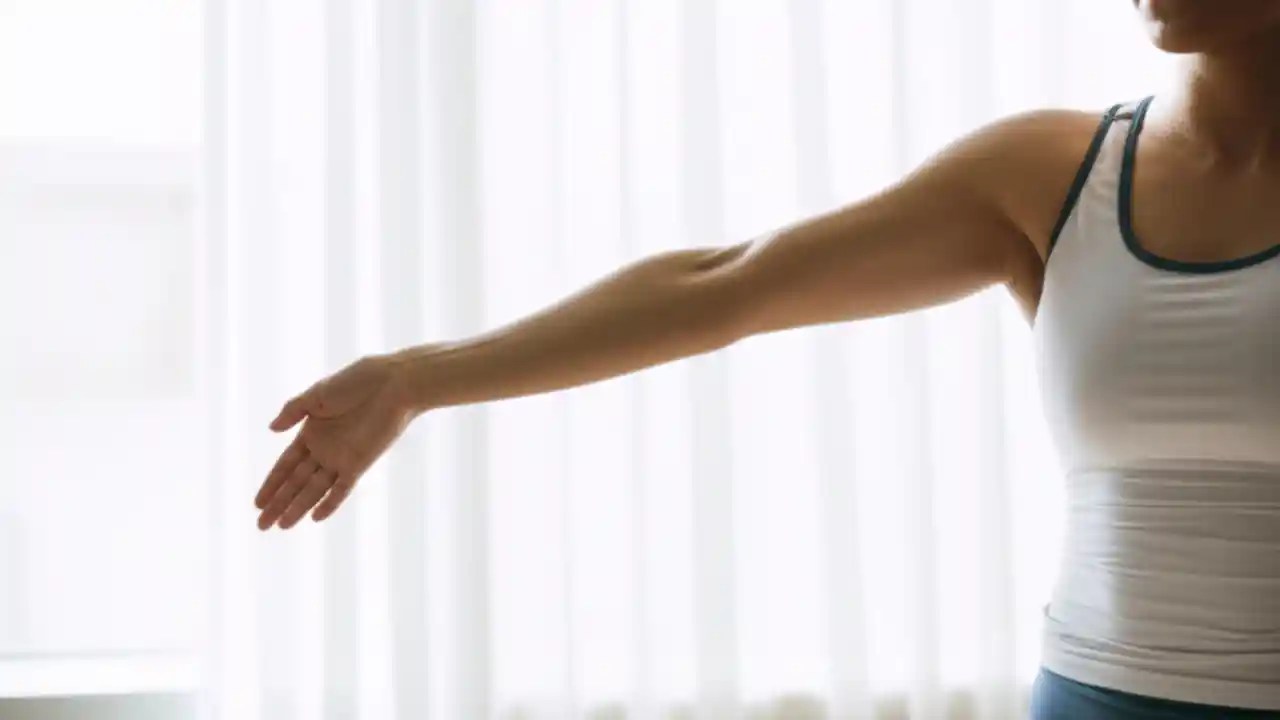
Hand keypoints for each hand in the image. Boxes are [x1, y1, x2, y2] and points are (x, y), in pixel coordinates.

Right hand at [254, 354, 415, 529]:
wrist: (392, 384)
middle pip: (296, 483)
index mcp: (311, 433)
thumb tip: (271, 429)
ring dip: (298, 507)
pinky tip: (314, 517)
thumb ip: (293, 410)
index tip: (257, 503)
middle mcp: (324, 450)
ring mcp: (341, 459)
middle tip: (261, 525)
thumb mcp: (318, 394)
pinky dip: (330, 503)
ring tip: (281, 525)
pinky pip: (342, 488)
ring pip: (314, 489)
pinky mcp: (360, 463)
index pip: (285, 465)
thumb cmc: (356, 382)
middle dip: (278, 503)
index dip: (271, 484)